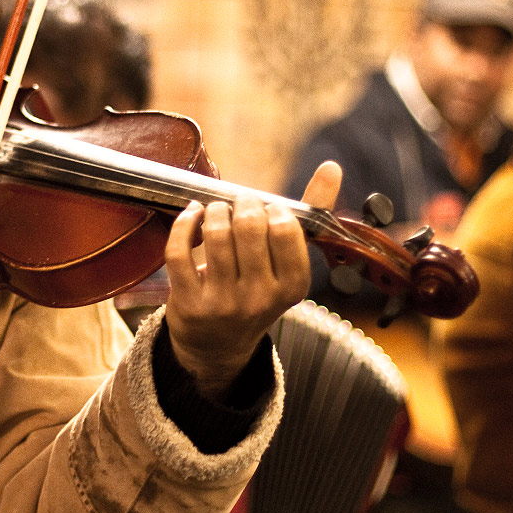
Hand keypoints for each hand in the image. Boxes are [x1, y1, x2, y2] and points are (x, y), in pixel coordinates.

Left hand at [163, 163, 340, 396]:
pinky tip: (192, 216)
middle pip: (249, 226)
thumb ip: (311, 215)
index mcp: (293, 286)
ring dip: (214, 210)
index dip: (272, 210)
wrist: (218, 344)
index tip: (267, 210)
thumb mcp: (289, 263)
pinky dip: (184, 223)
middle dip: (242, 203)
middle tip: (239, 204)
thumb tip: (332, 167)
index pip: (285, 229)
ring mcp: (223, 303)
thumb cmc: (258, 289)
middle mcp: (260, 298)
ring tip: (217, 211)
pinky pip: (179, 250)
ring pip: (215, 234)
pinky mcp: (189, 303)